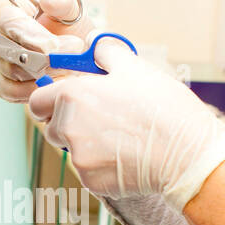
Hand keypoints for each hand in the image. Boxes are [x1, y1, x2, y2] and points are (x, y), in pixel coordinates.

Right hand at [0, 0, 93, 103]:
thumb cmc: (64, 27)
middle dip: (44, 61)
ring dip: (45, 76)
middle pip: (12, 54)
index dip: (32, 37)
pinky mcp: (2, 85)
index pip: (12, 24)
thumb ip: (63, 2)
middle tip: (71, 60)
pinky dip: (39, 91)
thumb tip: (49, 1)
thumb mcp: (69, 9)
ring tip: (70, 71)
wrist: (68, 52)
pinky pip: (15, 94)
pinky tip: (58, 83)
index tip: (54, 46)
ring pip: (14, 76)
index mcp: (7, 10)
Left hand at [26, 40, 224, 211]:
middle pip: (53, 126)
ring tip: (120, 137)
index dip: (49, 100)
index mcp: (72, 96)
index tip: (64, 102)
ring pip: (71, 149)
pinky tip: (127, 156)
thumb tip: (93, 43)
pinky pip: (88, 170)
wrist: (187, 154)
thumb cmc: (164, 108)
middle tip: (102, 118)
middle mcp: (68, 127)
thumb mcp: (136, 68)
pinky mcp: (91, 181)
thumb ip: (106, 52)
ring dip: (86, 144)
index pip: (38, 101)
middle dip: (69, 122)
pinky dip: (102, 165)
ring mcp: (78, 158)